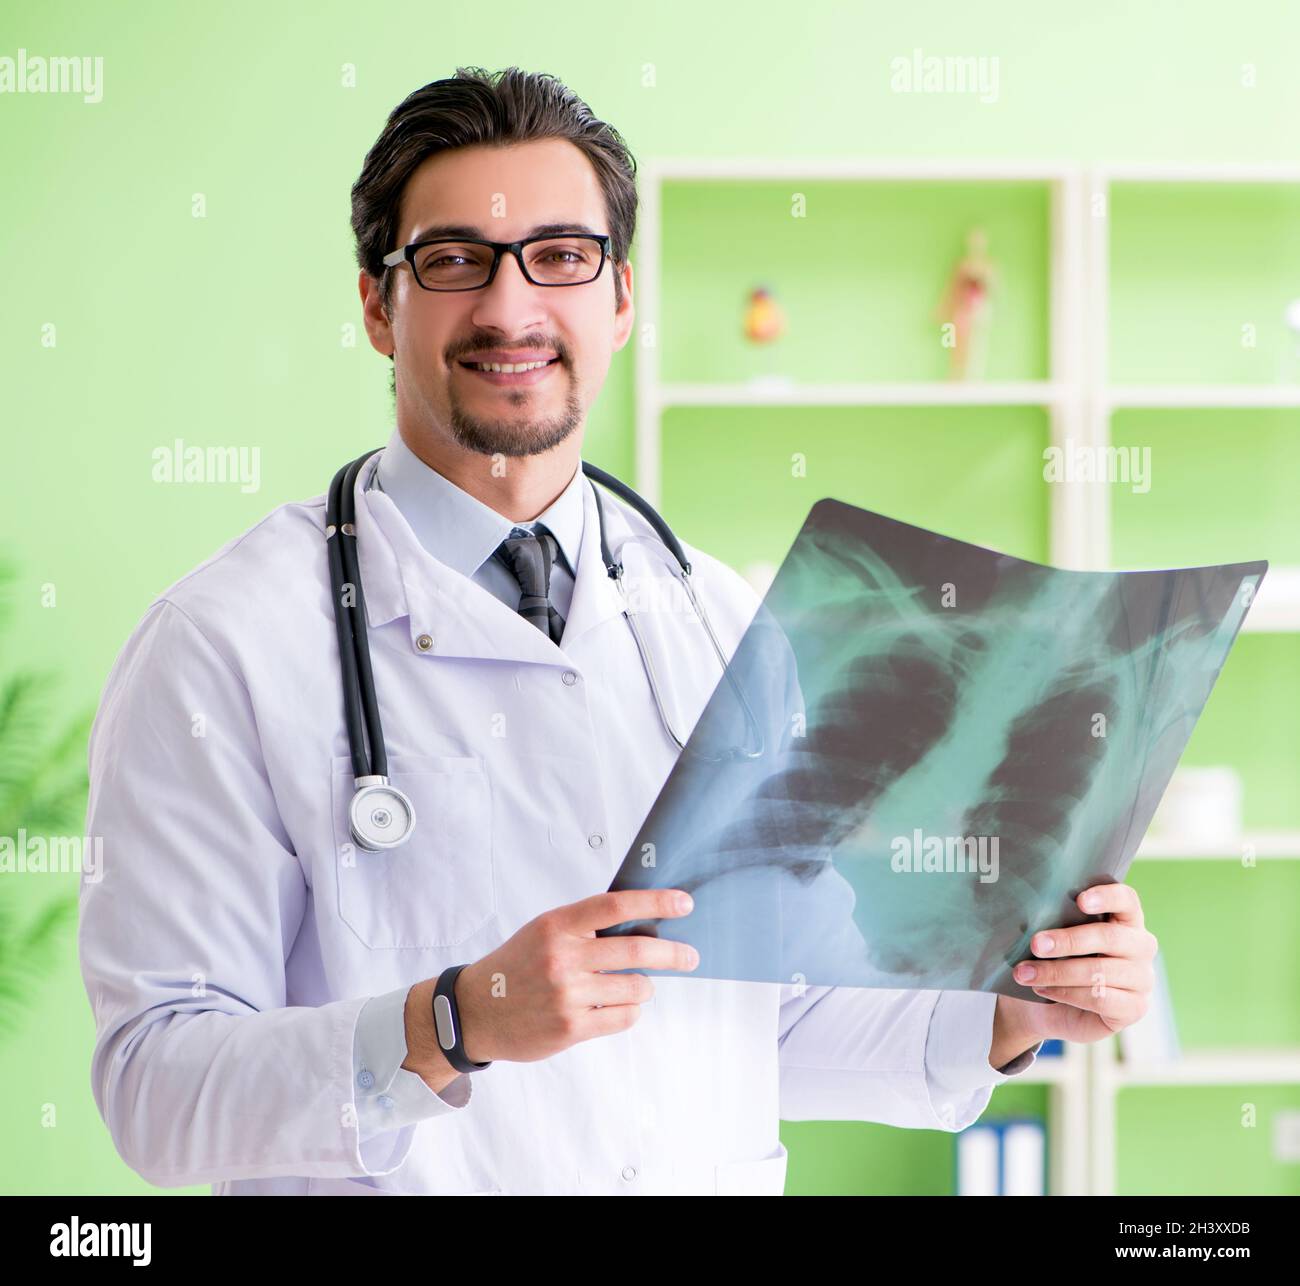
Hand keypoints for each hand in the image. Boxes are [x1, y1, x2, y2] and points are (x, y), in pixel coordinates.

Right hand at [408, 888, 698, 1079]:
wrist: (476, 1010)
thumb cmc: (519, 964)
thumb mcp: (545, 931)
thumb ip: (586, 926)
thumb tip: (644, 923)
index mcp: (557, 925)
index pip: (615, 906)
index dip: (655, 902)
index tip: (684, 903)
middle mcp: (562, 958)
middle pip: (636, 951)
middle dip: (673, 953)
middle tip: (690, 956)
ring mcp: (567, 995)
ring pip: (635, 988)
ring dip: (644, 986)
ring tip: (635, 985)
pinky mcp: (570, 1028)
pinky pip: (623, 1018)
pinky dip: (629, 1010)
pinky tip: (617, 1006)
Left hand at [992, 883, 1157, 1058]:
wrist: (1046, 1010)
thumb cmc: (1052, 962)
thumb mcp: (1051, 937)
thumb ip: (1054, 920)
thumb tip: (1031, 908)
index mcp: (1124, 919)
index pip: (1126, 900)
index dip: (1107, 897)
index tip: (1079, 900)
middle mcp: (1140, 946)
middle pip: (1110, 937)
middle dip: (1068, 940)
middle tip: (1035, 944)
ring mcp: (1142, 979)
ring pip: (1101, 971)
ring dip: (1057, 972)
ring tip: (1025, 973)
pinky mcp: (1135, 1008)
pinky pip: (1100, 999)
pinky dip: (1066, 993)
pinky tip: (1043, 989)